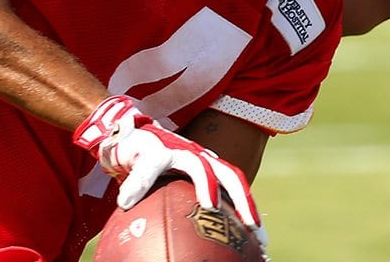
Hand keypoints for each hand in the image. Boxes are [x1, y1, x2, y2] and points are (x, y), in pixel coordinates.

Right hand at [73, 96, 264, 238]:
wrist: (127, 139)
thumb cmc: (153, 172)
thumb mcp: (172, 191)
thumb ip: (184, 211)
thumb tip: (192, 250)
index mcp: (206, 167)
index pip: (235, 186)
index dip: (249, 209)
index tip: (262, 239)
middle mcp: (197, 156)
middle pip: (228, 173)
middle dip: (242, 197)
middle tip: (250, 224)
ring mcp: (176, 150)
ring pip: (196, 163)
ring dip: (205, 182)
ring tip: (210, 205)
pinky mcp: (151, 148)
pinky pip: (146, 168)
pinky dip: (138, 185)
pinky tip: (127, 202)